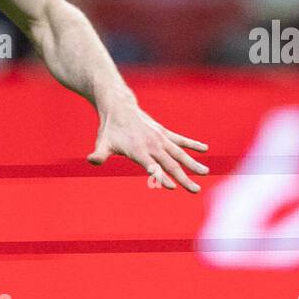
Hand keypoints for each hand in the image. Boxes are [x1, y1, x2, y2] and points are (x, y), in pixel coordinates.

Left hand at [87, 95, 208, 192]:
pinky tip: (204, 149)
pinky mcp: (164, 133)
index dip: (161, 177)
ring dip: (193, 163)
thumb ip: (99, 154)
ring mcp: (160, 138)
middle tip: (195, 190)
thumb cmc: (110, 130)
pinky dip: (192, 144)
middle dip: (184, 178)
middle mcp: (152, 144)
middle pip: (171, 164)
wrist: (119, 107)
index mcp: (138, 150)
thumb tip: (92, 160)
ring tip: (206, 173)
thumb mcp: (103, 142)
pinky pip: (180, 140)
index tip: (172, 187)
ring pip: (179, 153)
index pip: (152, 167)